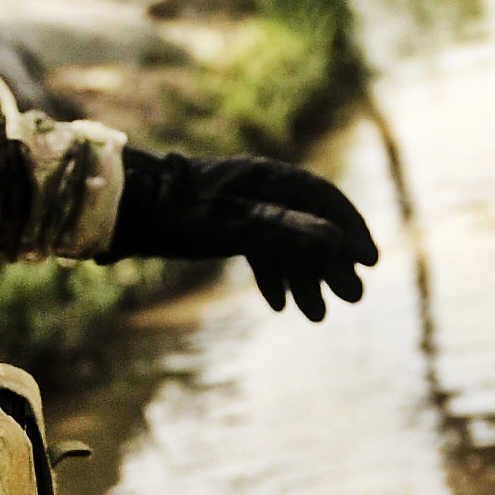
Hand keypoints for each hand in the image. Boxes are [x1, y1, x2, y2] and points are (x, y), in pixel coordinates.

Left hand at [113, 148, 378, 320]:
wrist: (125, 211)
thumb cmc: (178, 214)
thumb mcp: (236, 226)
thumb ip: (286, 231)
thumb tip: (336, 243)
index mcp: (268, 178)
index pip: (324, 200)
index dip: (350, 230)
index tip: (369, 262)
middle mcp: (260, 189)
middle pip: (308, 224)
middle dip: (331, 264)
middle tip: (352, 298)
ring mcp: (241, 207)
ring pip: (284, 242)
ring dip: (304, 277)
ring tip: (319, 315)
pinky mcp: (223, 225)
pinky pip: (260, 249)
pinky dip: (273, 275)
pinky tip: (280, 304)